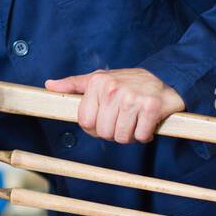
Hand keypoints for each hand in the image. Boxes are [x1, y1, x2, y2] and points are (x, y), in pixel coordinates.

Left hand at [44, 68, 185, 143]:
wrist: (166, 79)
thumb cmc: (129, 83)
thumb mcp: (100, 79)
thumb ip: (74, 85)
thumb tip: (49, 86)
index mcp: (97, 83)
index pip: (85, 122)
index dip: (95, 127)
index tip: (106, 118)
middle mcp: (113, 89)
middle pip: (103, 132)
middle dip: (114, 131)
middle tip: (123, 119)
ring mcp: (132, 98)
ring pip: (122, 137)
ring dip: (130, 134)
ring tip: (134, 120)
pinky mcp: (151, 107)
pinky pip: (140, 136)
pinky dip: (145, 135)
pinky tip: (146, 122)